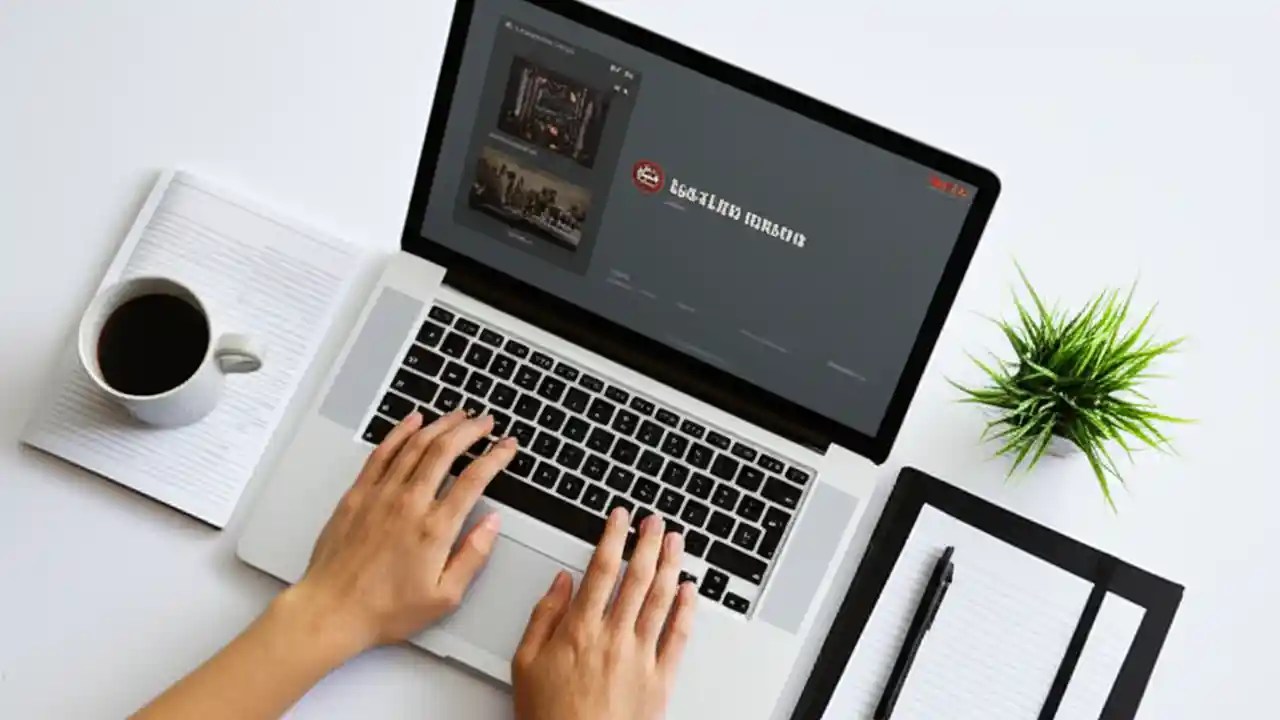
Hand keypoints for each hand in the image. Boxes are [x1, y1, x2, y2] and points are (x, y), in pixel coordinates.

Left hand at [279, 410, 515, 657]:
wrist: (331, 610)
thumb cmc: (385, 610)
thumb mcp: (444, 597)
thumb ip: (473, 556)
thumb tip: (493, 523)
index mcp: (435, 529)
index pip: (474, 479)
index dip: (495, 457)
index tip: (507, 447)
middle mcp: (409, 503)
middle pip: (446, 450)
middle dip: (471, 430)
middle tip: (486, 422)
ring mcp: (381, 494)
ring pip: (416, 444)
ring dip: (441, 425)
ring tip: (458, 415)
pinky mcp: (358, 494)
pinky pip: (382, 453)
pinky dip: (400, 432)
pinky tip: (413, 421)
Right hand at [512, 508, 696, 719]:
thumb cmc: (550, 717)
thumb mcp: (525, 663)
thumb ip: (543, 617)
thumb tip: (561, 582)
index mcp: (580, 630)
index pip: (602, 569)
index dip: (613, 537)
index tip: (619, 519)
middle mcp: (614, 637)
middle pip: (637, 576)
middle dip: (648, 542)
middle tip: (655, 521)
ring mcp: (641, 656)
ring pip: (662, 598)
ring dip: (671, 564)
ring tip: (676, 542)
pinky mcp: (660, 678)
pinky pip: (679, 635)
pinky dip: (687, 608)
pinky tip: (690, 589)